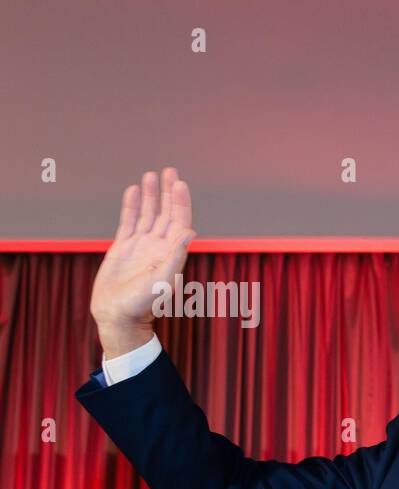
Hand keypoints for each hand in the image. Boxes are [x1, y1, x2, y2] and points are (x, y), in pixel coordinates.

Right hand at [89, 168, 195, 357]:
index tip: (179, 183)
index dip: (180, 202)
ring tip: (152, 175)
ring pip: (148, 214)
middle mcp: (158, 247)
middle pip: (166, 213)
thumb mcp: (163, 280)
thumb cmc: (143, 304)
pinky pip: (129, 221)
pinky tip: (134, 190)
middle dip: (168, 193)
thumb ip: (175, 255)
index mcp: (171, 253)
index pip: (179, 221)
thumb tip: (189, 231)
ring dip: (151, 195)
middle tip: (170, 170)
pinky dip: (132, 206)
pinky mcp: (123, 248)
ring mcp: (141, 246)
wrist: (119, 316)